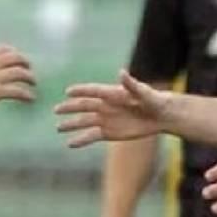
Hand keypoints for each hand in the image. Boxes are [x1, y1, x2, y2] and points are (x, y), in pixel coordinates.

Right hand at [0, 45, 35, 113]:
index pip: (2, 49)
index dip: (13, 52)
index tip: (18, 57)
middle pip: (15, 58)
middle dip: (25, 63)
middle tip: (29, 70)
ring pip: (19, 73)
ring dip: (29, 78)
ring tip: (33, 84)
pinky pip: (17, 91)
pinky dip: (26, 94)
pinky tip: (31, 99)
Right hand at [54, 70, 169, 147]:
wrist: (160, 116)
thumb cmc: (153, 100)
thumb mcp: (144, 93)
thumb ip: (131, 84)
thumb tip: (121, 72)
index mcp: (112, 93)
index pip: (93, 91)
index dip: (81, 91)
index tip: (68, 92)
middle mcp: (105, 105)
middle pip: (84, 106)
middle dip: (70, 108)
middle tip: (56, 110)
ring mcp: (105, 119)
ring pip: (84, 122)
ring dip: (71, 124)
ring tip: (58, 128)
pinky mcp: (108, 133)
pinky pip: (91, 136)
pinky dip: (81, 140)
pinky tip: (70, 144)